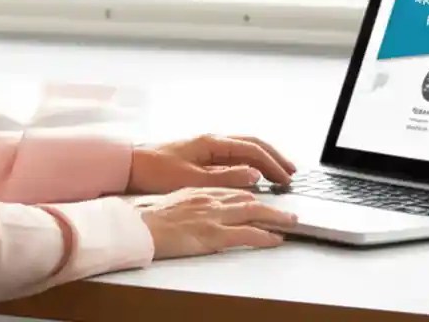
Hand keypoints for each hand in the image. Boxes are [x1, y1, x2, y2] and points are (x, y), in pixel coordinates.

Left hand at [127, 134, 296, 193]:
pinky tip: (254, 173)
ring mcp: (207, 146)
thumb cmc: (155, 171)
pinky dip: (249, 162)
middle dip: (274, 157)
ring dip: (264, 159)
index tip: (286, 179)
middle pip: (252, 144)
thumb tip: (254, 174)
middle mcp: (212, 140)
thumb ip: (224, 178)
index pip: (252, 149)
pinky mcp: (201, 155)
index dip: (272, 164)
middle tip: (292, 173)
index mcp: (211, 142)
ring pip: (244, 148)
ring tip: (279, 173)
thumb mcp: (191, 179)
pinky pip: (233, 155)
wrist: (129, 164)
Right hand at [133, 187, 297, 258]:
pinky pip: (247, 234)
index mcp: (199, 191)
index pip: (233, 190)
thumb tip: (199, 209)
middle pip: (249, 198)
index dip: (252, 195)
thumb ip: (191, 202)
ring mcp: (214, 215)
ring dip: (276, 217)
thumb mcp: (173, 202)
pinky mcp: (214, 234)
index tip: (263, 200)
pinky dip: (265, 236)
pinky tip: (276, 238)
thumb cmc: (148, 218)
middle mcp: (210, 199)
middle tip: (287, 211)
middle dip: (271, 204)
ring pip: (254, 212)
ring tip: (291, 222)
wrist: (137, 226)